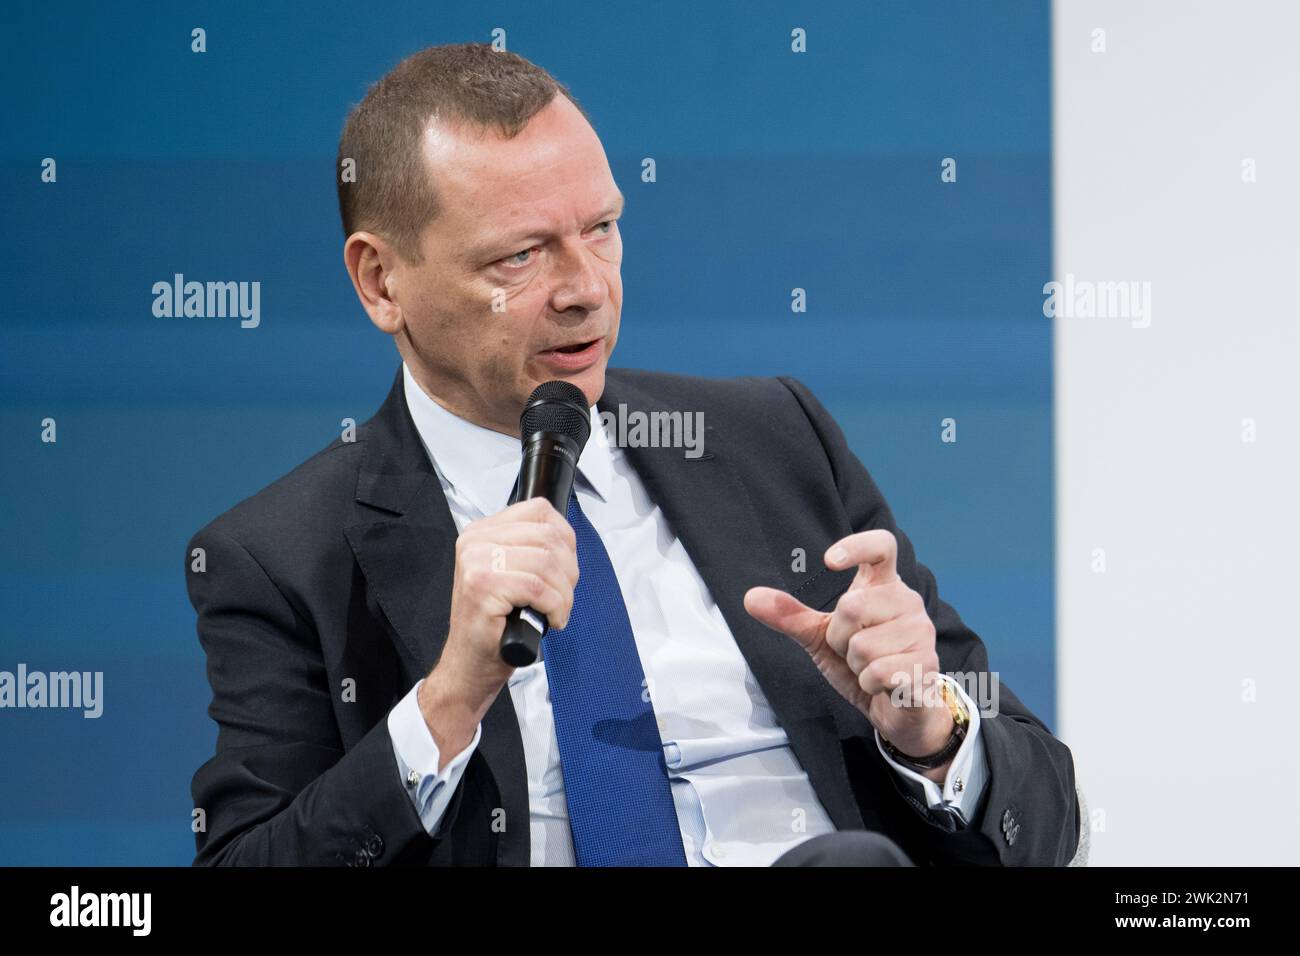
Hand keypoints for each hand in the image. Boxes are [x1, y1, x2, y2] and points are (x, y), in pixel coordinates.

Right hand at [419, 496, 578, 760]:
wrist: (469, 665)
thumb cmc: (495, 624)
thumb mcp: (512, 574)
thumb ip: (531, 548)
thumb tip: (566, 537)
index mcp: (482, 531)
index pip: (539, 510)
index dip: (566, 538)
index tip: (565, 568)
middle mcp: (475, 541)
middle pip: (548, 536)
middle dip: (568, 571)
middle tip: (562, 597)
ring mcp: (476, 562)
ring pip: (547, 563)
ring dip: (563, 594)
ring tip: (556, 612)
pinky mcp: (482, 586)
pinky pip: (539, 588)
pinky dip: (555, 607)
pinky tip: (549, 621)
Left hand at [743, 529, 953, 761]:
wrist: (899, 709)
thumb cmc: (864, 663)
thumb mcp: (821, 638)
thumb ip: (790, 617)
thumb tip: (750, 597)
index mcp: (885, 586)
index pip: (882, 546)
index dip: (856, 546)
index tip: (828, 560)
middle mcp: (909, 602)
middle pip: (852, 606)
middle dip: (839, 638)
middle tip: (853, 650)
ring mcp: (922, 632)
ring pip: (863, 645)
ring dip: (856, 666)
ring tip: (871, 668)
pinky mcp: (927, 665)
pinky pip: (878, 672)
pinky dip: (868, 683)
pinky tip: (883, 684)